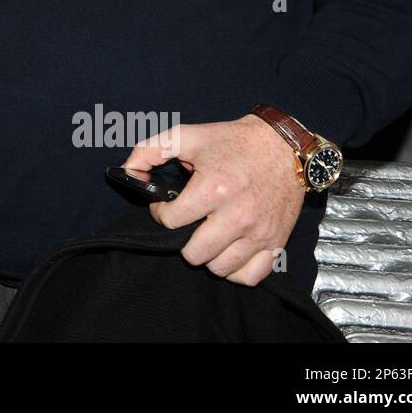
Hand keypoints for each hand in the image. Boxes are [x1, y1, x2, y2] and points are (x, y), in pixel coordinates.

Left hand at [120, 115, 304, 285]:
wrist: (283, 147)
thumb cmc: (232, 142)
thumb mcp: (187, 136)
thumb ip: (149, 150)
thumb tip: (128, 172)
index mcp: (213, 189)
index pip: (170, 221)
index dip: (160, 212)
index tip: (166, 206)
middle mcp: (237, 215)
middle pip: (193, 253)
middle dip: (182, 239)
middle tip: (188, 223)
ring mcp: (258, 232)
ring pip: (219, 268)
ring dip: (208, 255)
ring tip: (207, 235)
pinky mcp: (276, 242)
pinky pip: (249, 276)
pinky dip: (235, 269)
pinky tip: (228, 250)